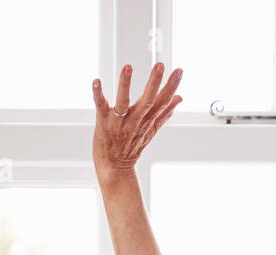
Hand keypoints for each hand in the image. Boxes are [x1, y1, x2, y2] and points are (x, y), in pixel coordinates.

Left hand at [92, 62, 182, 181]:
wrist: (114, 168)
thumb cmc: (131, 147)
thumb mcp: (151, 130)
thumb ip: (165, 113)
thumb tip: (179, 98)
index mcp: (147, 120)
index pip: (163, 101)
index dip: (171, 86)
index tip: (179, 71)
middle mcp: (135, 121)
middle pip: (148, 101)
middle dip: (154, 82)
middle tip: (160, 66)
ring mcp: (119, 122)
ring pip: (123, 102)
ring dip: (125, 84)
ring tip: (128, 67)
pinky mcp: (103, 122)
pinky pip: (100, 106)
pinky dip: (98, 94)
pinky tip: (96, 81)